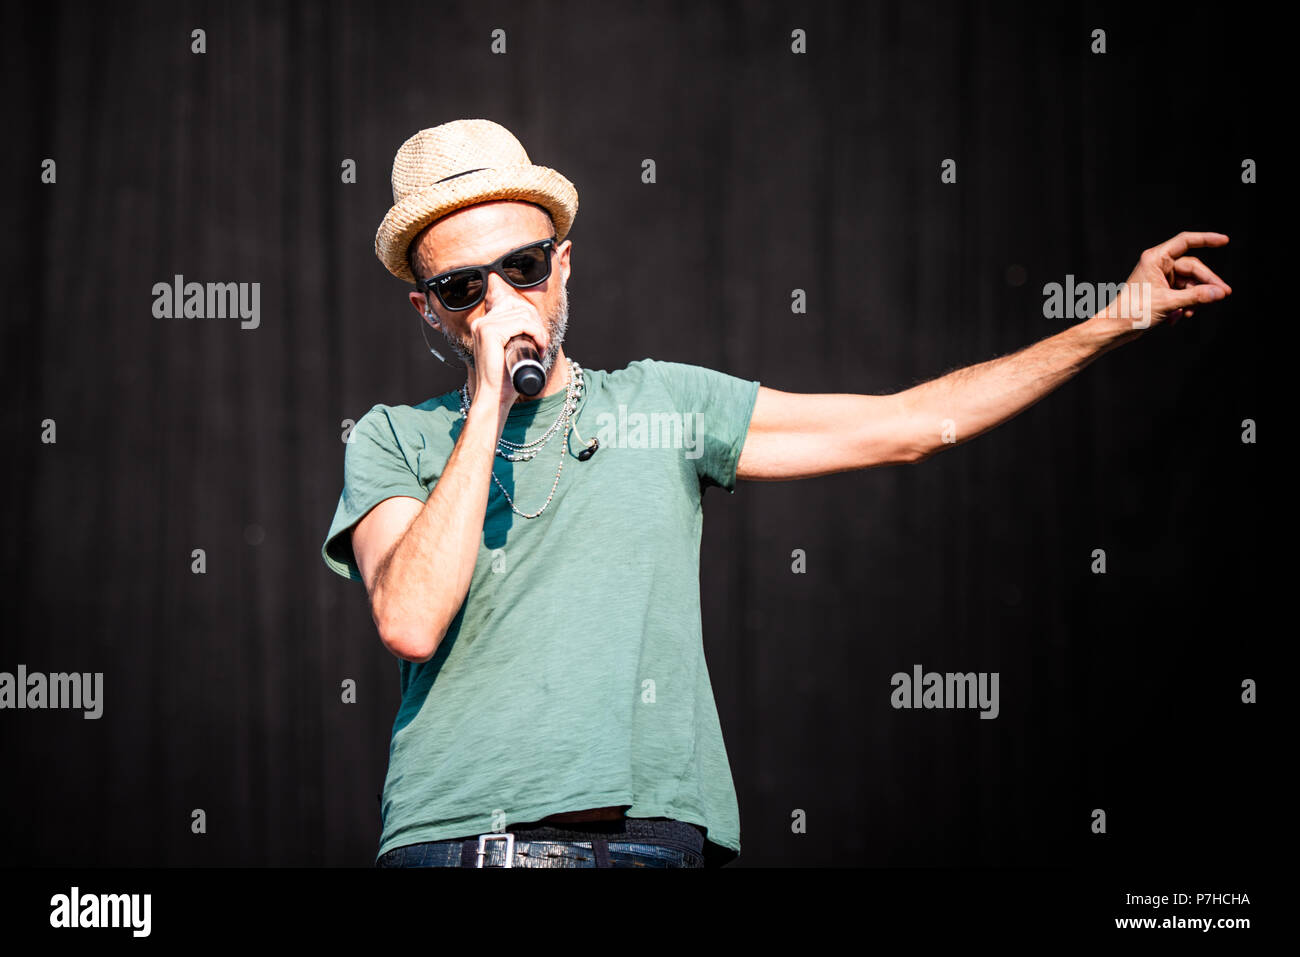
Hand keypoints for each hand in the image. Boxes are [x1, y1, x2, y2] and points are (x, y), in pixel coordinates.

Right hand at [466, 300, 551, 417]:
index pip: (514, 305)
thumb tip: (535, 321)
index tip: (540, 337)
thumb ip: (516, 335)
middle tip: (543, 344)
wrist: (494, 397)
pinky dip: (536, 333)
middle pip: (520, 308)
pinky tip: (540, 346)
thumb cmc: (504, 378)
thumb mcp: (510, 350)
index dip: (533, 318)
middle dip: (538, 324)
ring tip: (541, 347)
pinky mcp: (489, 332)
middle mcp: (481, 322)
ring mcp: (483, 326)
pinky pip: (522, 323)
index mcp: (484, 324)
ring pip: (523, 314)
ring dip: (539, 331)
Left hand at [1088, 231, 1231, 342]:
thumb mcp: (1168, 303)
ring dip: (1194, 298)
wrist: (1116, 328)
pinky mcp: (1162, 290)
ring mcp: (1160, 277)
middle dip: (1206, 283)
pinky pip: (1182, 292)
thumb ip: (1196, 297)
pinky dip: (1185, 303)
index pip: (1185, 241)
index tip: (1225, 240)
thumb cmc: (1133, 312)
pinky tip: (1179, 316)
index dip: (1207, 239)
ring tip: (1189, 313)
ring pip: (1189, 282)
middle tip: (1223, 294)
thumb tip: (1220, 292)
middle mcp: (1158, 265)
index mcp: (1155, 258)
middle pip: (1193, 267)